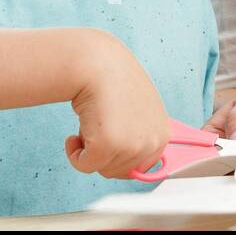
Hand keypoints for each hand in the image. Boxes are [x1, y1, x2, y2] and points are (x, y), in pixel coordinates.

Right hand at [65, 30, 169, 178]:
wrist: (96, 63)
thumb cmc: (112, 80)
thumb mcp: (139, 109)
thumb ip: (138, 133)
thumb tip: (127, 154)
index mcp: (161, 134)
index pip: (140, 167)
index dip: (118, 155)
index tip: (108, 140)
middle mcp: (152, 142)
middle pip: (119, 171)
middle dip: (103, 153)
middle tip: (99, 124)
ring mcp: (131, 145)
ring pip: (101, 168)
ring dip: (89, 149)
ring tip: (93, 120)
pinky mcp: (107, 146)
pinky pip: (84, 165)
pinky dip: (74, 153)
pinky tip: (75, 133)